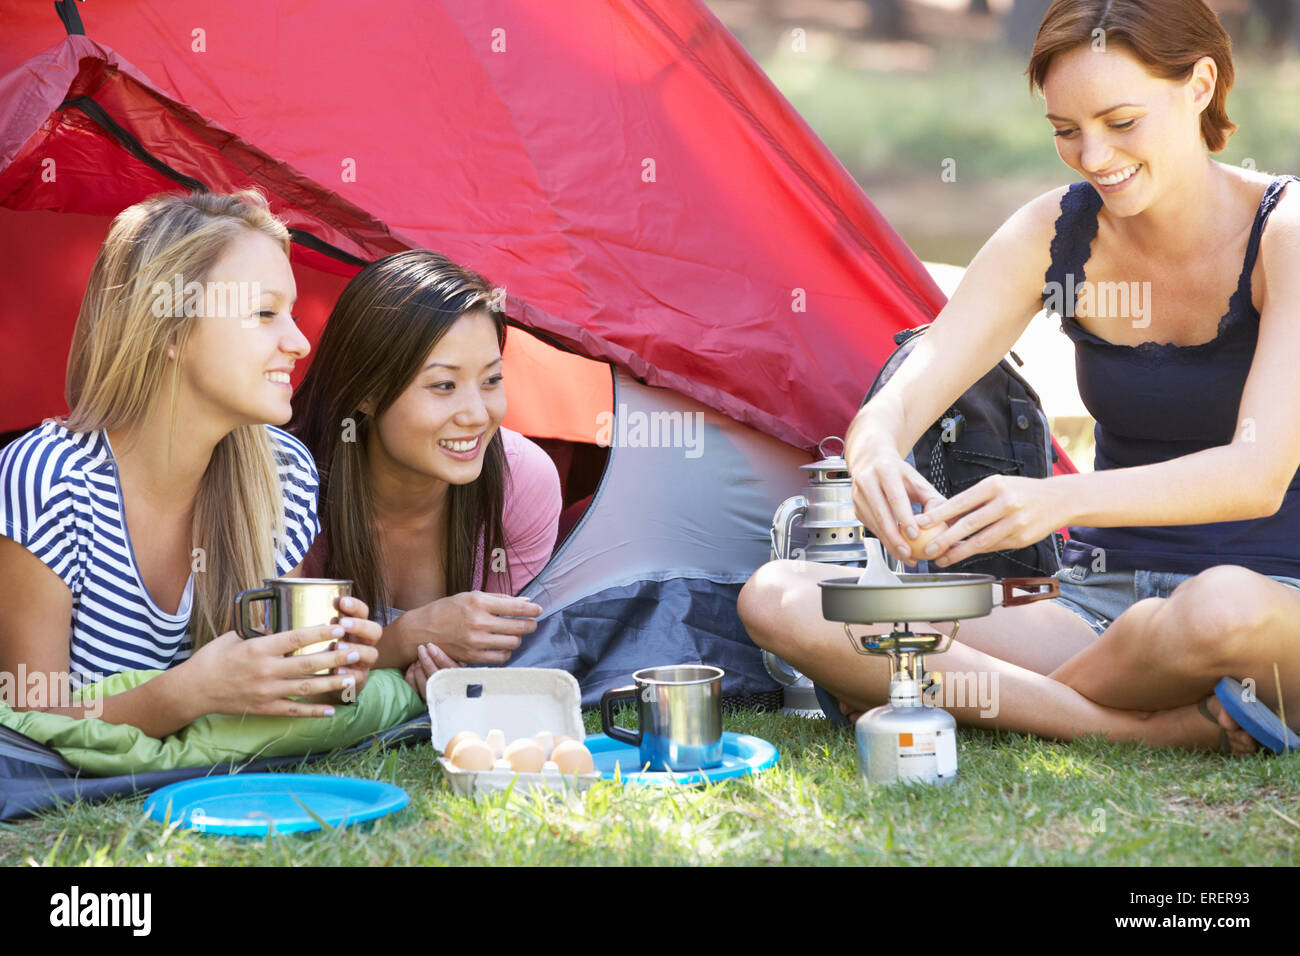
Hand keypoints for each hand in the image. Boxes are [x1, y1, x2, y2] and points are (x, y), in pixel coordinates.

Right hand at [182, 621, 379, 719]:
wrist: (194, 690)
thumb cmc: (213, 658)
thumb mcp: (235, 636)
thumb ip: (260, 629)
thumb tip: (281, 618)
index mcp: (258, 649)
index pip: (296, 638)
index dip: (320, 634)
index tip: (339, 629)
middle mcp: (265, 671)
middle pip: (307, 664)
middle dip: (334, 658)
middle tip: (355, 652)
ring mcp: (266, 692)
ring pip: (305, 688)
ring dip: (331, 683)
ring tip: (351, 677)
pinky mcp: (264, 708)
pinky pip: (293, 711)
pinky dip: (313, 711)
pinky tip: (331, 709)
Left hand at [325, 595, 382, 704]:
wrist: (333, 683)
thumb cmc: (333, 653)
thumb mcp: (333, 634)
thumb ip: (335, 620)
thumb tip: (336, 600)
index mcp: (358, 630)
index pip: (364, 613)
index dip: (355, 606)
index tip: (340, 601)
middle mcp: (366, 644)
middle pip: (375, 631)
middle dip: (360, 625)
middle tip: (342, 623)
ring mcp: (364, 663)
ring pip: (372, 654)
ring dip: (355, 649)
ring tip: (337, 646)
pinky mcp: (359, 681)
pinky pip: (359, 678)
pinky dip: (348, 673)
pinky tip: (336, 670)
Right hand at [397, 592, 541, 665]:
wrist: (421, 629)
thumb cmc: (447, 609)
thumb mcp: (471, 596)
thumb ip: (499, 599)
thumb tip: (525, 602)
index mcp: (479, 602)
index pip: (515, 607)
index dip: (532, 610)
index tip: (538, 610)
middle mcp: (478, 622)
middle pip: (518, 626)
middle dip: (530, 625)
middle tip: (532, 623)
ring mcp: (475, 641)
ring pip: (512, 642)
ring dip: (518, 638)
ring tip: (515, 633)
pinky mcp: (472, 656)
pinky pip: (500, 657)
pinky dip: (506, 652)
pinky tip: (504, 646)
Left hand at [403, 642, 460, 701]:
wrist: (446, 680)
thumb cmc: (450, 662)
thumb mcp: (456, 656)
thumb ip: (452, 650)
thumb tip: (445, 633)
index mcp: (459, 676)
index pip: (449, 668)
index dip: (439, 656)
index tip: (430, 645)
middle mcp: (449, 687)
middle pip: (436, 675)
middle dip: (426, 660)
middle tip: (421, 648)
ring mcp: (437, 694)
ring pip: (425, 683)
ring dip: (419, 669)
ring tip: (416, 657)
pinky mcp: (426, 698)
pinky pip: (415, 689)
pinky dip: (411, 677)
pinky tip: (411, 667)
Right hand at [846, 433, 945, 563]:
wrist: (871, 461)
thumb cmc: (898, 473)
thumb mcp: (918, 480)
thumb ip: (933, 500)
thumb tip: (949, 522)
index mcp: (885, 470)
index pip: (895, 496)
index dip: (904, 517)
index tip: (915, 534)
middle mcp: (867, 482)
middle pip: (881, 514)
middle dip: (895, 538)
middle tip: (909, 553)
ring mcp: (858, 496)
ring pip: (874, 525)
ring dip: (890, 544)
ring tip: (907, 556)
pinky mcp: (856, 509)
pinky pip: (871, 528)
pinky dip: (885, 540)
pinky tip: (897, 548)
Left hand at [911, 474, 1064, 566]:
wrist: (1059, 499)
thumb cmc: (1020, 491)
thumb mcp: (998, 485)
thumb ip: (974, 500)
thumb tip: (943, 516)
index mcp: (994, 485)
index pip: (961, 501)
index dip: (939, 514)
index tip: (921, 523)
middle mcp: (1005, 503)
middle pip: (968, 525)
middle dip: (945, 539)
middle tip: (927, 549)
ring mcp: (1015, 522)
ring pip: (980, 542)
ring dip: (958, 553)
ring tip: (941, 559)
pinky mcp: (1021, 539)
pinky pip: (993, 547)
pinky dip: (975, 552)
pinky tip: (961, 555)